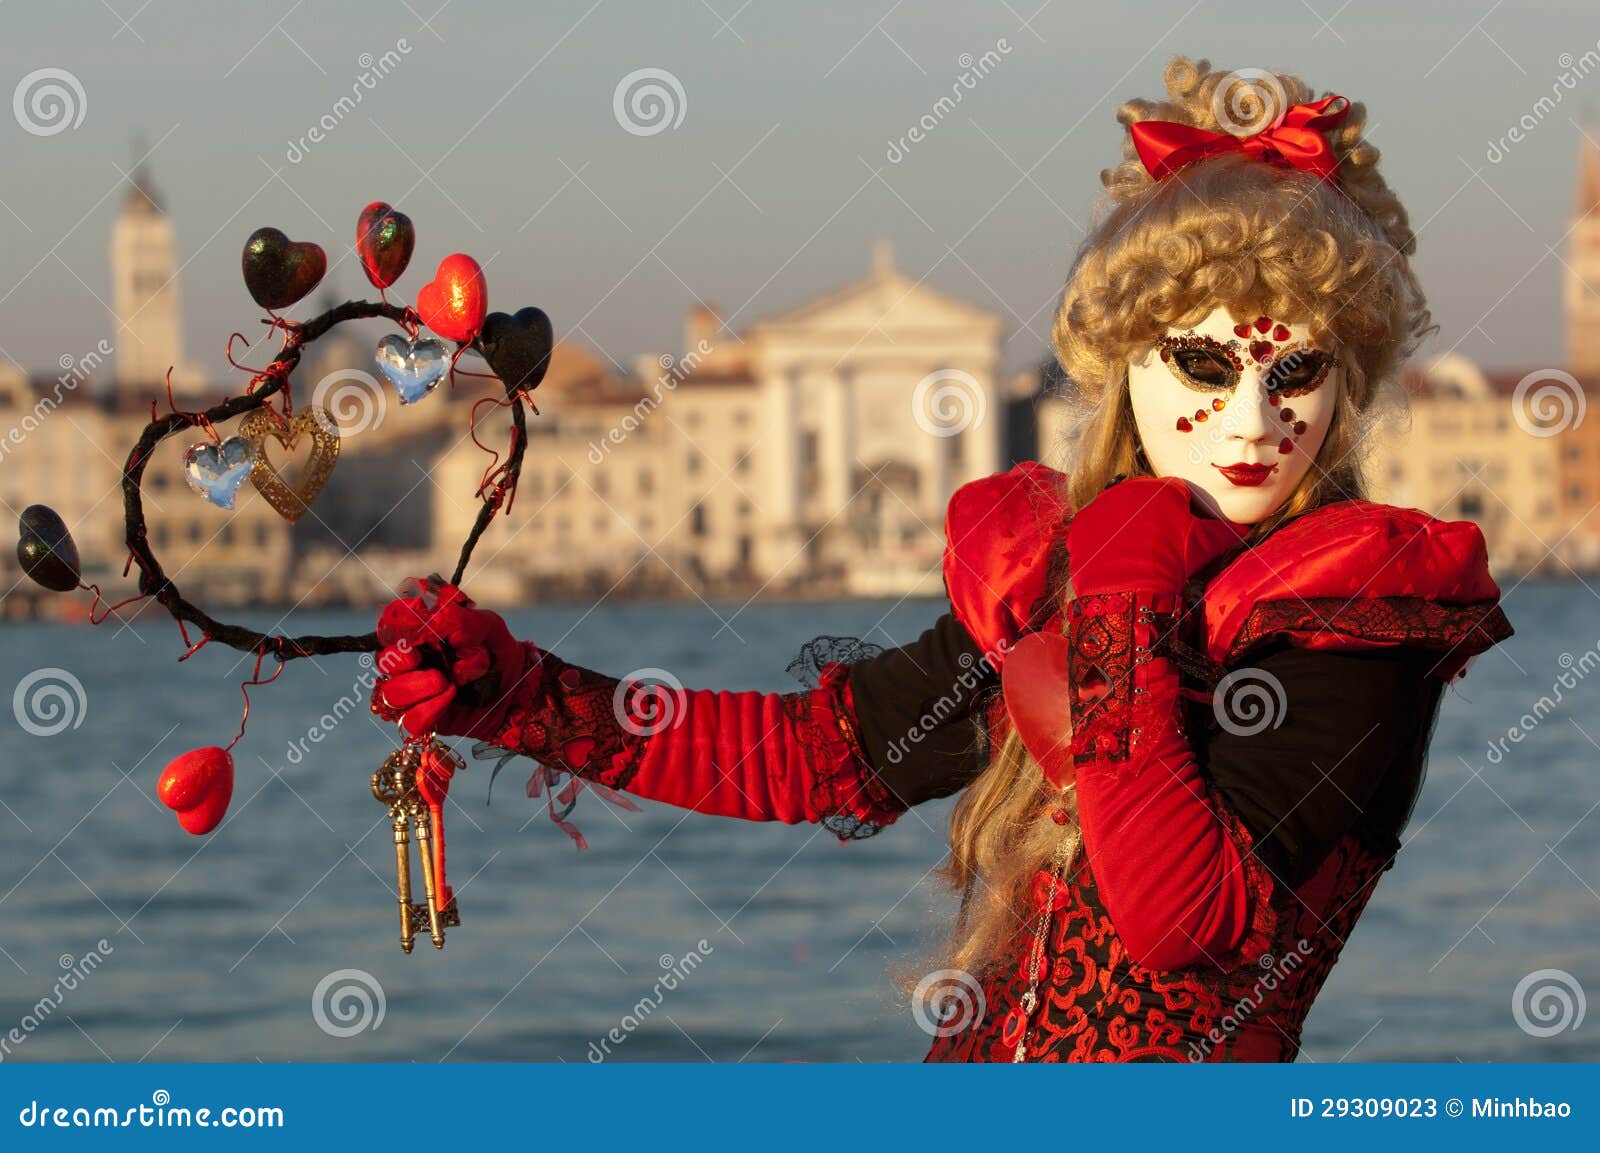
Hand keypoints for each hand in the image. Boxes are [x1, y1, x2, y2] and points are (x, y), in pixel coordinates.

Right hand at [370, 578, 531, 737]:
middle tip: (421, 659)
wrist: (518, 687)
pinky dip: (429, 710)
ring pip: (391, 695)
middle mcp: (412, 665)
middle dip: (400, 662)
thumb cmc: (496, 651)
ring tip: (446, 682)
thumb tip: (435, 624)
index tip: (411, 636)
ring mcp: (416, 694)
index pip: (388, 632)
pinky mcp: (426, 719)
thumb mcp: (488, 627)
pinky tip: (450, 697)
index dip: (392, 634)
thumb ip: (463, 621)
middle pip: (384, 663)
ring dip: (417, 687)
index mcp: (419, 637)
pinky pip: (410, 721)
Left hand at [1066, 476, 1248, 595]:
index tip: (1186, 533)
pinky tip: (1113, 558)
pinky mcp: (1080, 525)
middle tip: (1159, 545)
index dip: (1186, 512)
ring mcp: (1100, 505)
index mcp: (1161, 488)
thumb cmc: (1171, 562)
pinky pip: (1094, 528)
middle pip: (1146, 500)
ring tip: (1135, 553)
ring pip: (1119, 512)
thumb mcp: (1205, 546)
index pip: (1179, 494)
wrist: (1128, 588)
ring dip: (1127, 527)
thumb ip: (1227, 532)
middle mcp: (1127, 488)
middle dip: (1154, 517)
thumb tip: (1245, 528)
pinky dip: (1103, 540)